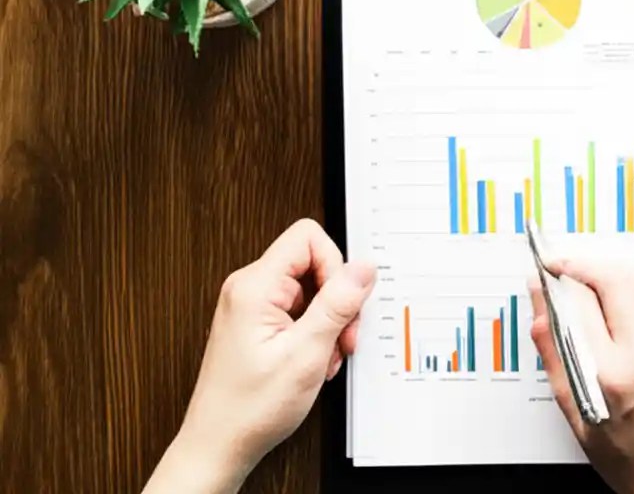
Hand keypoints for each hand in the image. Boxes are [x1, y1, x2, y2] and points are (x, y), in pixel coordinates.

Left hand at [144, 219, 375, 493]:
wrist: (220, 444)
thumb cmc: (249, 408)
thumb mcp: (306, 354)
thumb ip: (337, 305)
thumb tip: (362, 269)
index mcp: (254, 287)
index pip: (307, 238)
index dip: (335, 265)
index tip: (343, 301)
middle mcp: (248, 289)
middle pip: (312, 263)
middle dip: (336, 300)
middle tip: (341, 337)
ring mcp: (251, 306)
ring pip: (310, 290)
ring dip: (327, 322)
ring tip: (324, 356)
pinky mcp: (257, 322)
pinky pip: (298, 310)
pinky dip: (314, 333)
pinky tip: (313, 360)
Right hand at [528, 252, 633, 493]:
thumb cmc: (629, 456)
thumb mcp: (576, 411)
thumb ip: (554, 353)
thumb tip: (540, 304)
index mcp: (611, 376)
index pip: (581, 300)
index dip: (562, 274)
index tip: (552, 269)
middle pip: (618, 277)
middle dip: (590, 263)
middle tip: (575, 266)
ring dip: (623, 272)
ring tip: (607, 283)